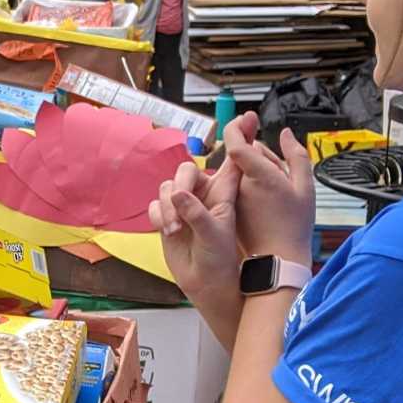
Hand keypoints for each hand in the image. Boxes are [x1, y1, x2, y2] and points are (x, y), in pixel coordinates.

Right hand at [149, 154, 243, 331]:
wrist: (205, 284)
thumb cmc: (220, 260)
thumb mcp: (214, 235)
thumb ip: (196, 213)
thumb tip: (176, 194)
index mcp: (223, 194)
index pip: (232, 160)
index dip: (240, 137)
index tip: (247, 118)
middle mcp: (204, 196)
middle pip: (187, 170)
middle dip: (181, 185)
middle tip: (180, 205)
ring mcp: (185, 206)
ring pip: (168, 187)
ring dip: (167, 206)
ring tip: (174, 229)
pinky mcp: (169, 218)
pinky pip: (155, 206)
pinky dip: (158, 215)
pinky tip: (167, 230)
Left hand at [224, 116, 317, 262]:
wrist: (278, 258)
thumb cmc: (294, 225)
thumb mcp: (306, 186)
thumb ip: (297, 155)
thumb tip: (285, 133)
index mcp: (258, 175)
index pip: (236, 142)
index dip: (238, 126)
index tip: (247, 119)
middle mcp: (240, 184)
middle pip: (246, 156)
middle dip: (262, 155)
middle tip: (283, 173)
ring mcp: (234, 197)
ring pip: (243, 171)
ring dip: (257, 171)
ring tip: (279, 191)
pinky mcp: (232, 208)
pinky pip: (239, 186)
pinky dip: (252, 186)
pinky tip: (268, 201)